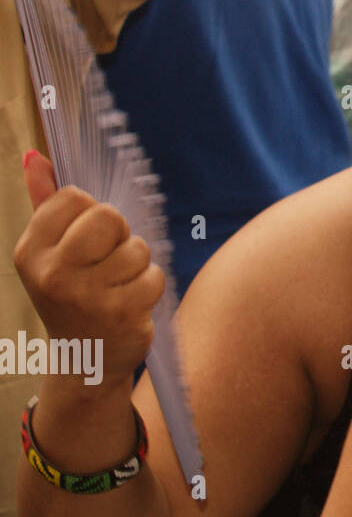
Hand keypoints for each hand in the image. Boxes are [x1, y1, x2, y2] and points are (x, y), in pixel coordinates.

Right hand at [12, 152, 162, 386]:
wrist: (86, 360)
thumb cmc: (73, 293)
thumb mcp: (51, 251)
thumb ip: (45, 201)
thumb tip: (35, 157)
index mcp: (31, 251)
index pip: (74, 197)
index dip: (91, 213)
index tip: (86, 239)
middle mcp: (53, 274)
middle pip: (109, 217)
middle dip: (119, 235)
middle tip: (107, 262)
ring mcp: (87, 297)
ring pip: (138, 248)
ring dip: (137, 264)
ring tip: (118, 286)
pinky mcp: (121, 315)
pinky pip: (155, 276)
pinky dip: (151, 286)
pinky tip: (131, 304)